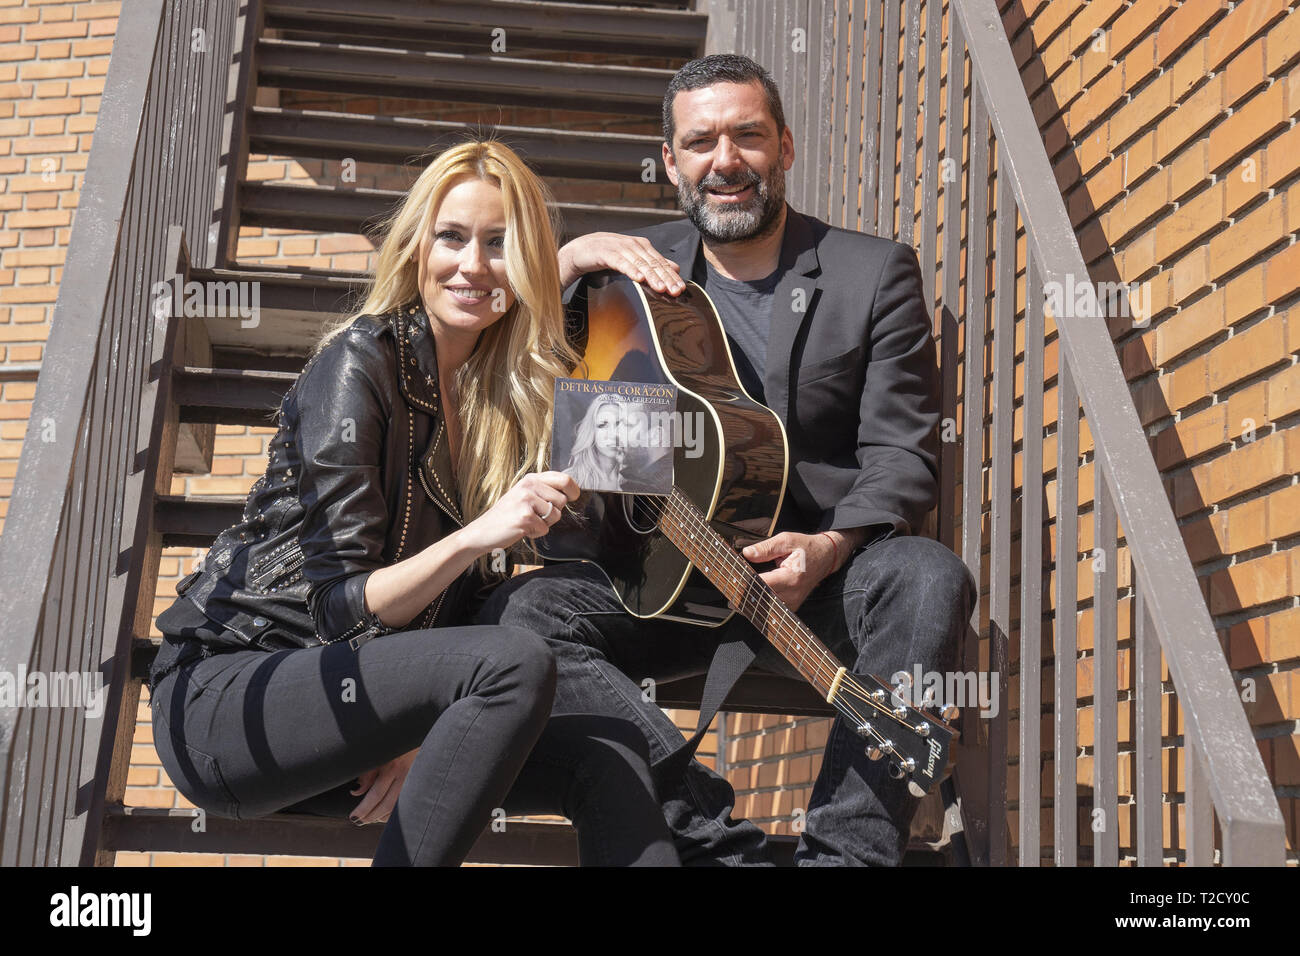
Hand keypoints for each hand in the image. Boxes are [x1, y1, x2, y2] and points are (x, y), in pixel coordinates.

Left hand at [351, 747, 418, 824]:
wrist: (417, 735)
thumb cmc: (395, 744)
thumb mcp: (379, 754)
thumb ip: (367, 773)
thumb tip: (355, 791)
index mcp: (392, 767)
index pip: (376, 795)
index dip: (363, 809)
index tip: (353, 817)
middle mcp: (405, 775)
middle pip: (386, 804)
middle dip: (370, 816)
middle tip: (358, 821)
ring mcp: (415, 781)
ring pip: (398, 807)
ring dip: (382, 817)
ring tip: (369, 819)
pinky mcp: (420, 784)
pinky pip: (406, 805)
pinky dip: (394, 813)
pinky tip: (384, 815)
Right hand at [460, 470, 579, 553]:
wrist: (483, 531)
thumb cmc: (506, 515)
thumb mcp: (524, 495)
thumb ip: (543, 490)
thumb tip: (570, 492)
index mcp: (531, 479)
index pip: (564, 478)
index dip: (574, 490)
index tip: (573, 497)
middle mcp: (529, 486)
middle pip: (562, 501)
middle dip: (555, 513)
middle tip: (538, 516)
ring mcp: (526, 500)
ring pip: (555, 516)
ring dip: (544, 524)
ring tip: (527, 522)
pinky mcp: (525, 516)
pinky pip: (544, 529)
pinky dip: (536, 534)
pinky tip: (522, 529)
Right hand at [558, 232, 684, 293]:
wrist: (580, 251)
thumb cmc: (607, 256)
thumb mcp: (633, 259)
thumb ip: (652, 263)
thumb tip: (675, 268)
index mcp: (642, 246)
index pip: (661, 262)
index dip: (672, 275)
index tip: (682, 289)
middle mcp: (634, 245)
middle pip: (653, 263)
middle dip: (666, 278)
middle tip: (675, 291)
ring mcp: (620, 247)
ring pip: (640, 263)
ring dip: (651, 276)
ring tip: (661, 288)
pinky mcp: (606, 253)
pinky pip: (621, 262)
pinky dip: (630, 269)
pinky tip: (638, 278)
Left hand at [741, 531, 837, 611]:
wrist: (825, 558)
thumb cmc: (806, 548)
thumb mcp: (786, 540)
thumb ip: (766, 548)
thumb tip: (747, 553)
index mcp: (791, 577)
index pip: (762, 585)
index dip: (745, 583)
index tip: (732, 579)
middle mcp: (792, 594)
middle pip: (761, 599)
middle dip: (744, 594)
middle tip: (729, 588)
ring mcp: (792, 603)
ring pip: (765, 607)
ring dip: (750, 601)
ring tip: (736, 594)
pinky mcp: (790, 607)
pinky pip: (771, 609)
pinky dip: (759, 604)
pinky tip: (749, 597)